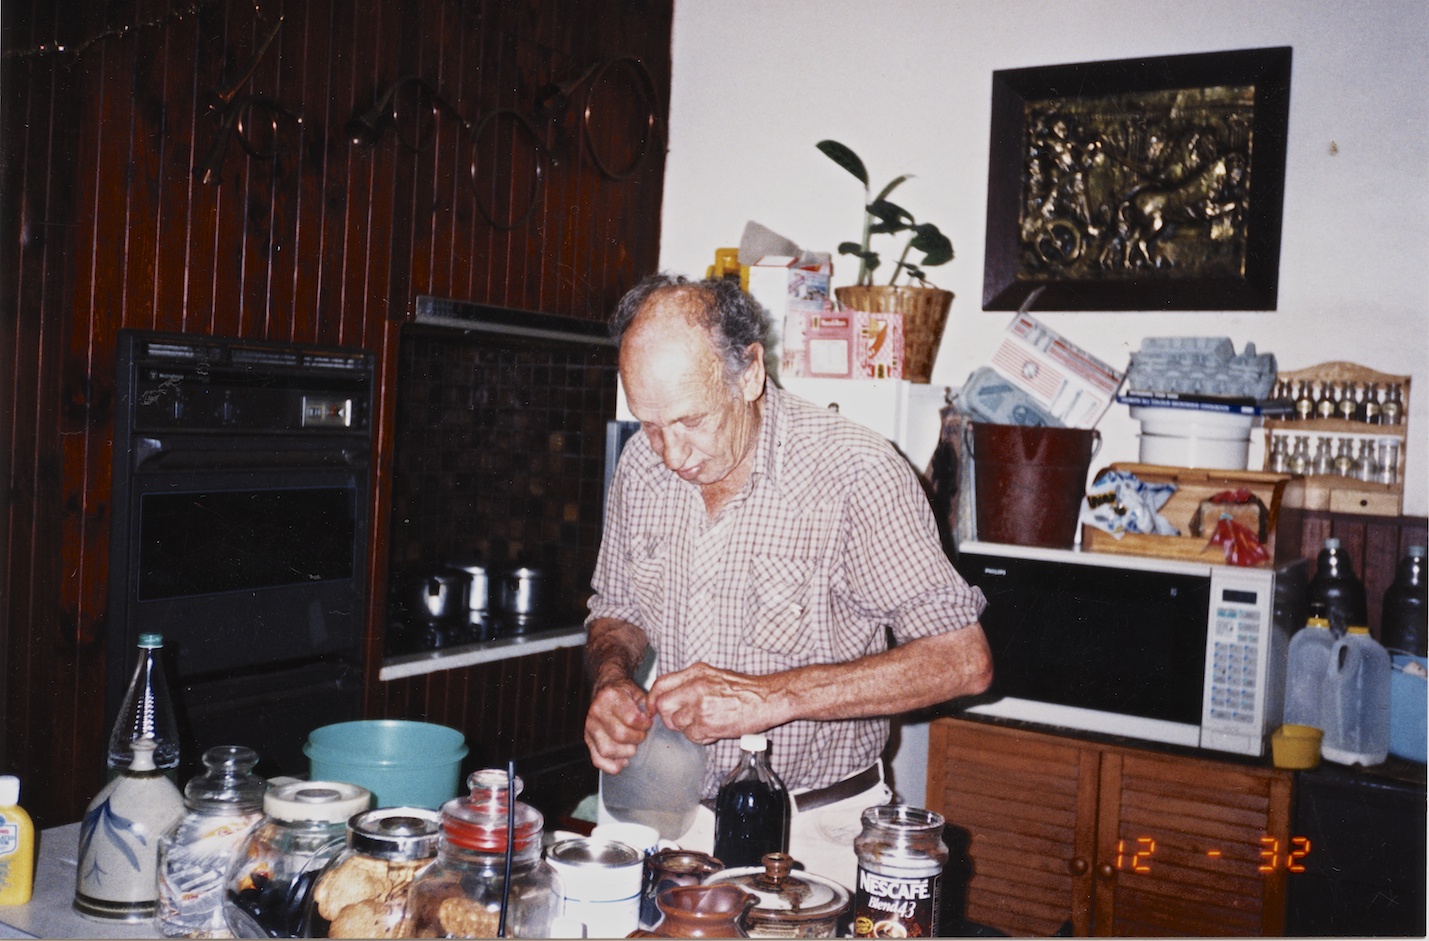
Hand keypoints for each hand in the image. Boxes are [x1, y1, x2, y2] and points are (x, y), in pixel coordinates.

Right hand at [584, 677, 653, 774]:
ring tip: (633, 746)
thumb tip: (652, 718)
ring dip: (626, 752)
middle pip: (620, 735)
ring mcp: (590, 727)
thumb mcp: (636, 692)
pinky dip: (611, 765)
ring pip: (607, 750)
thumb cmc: (622, 692)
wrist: (604, 689)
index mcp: (610, 696)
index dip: (644, 725)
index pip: (631, 719)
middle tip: (642, 735)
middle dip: (637, 738)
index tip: (648, 723)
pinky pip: (597, 759)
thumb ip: (647, 704)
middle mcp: (597, 712)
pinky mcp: (588, 739)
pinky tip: (622, 761)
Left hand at [646, 662, 777, 743]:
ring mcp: (700, 706)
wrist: (767, 698)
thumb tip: (672, 696)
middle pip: (662, 705)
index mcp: (695, 672)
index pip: (660, 685)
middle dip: (668, 717)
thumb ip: (691, 683)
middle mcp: (695, 687)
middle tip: (682, 721)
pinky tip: (713, 731)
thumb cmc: (744, 689)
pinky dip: (699, 737)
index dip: (652, 700)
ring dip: (686, 728)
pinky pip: (691, 736)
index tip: (654, 709)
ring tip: (704, 725)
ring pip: (676, 723)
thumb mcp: (714, 675)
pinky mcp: (708, 724)